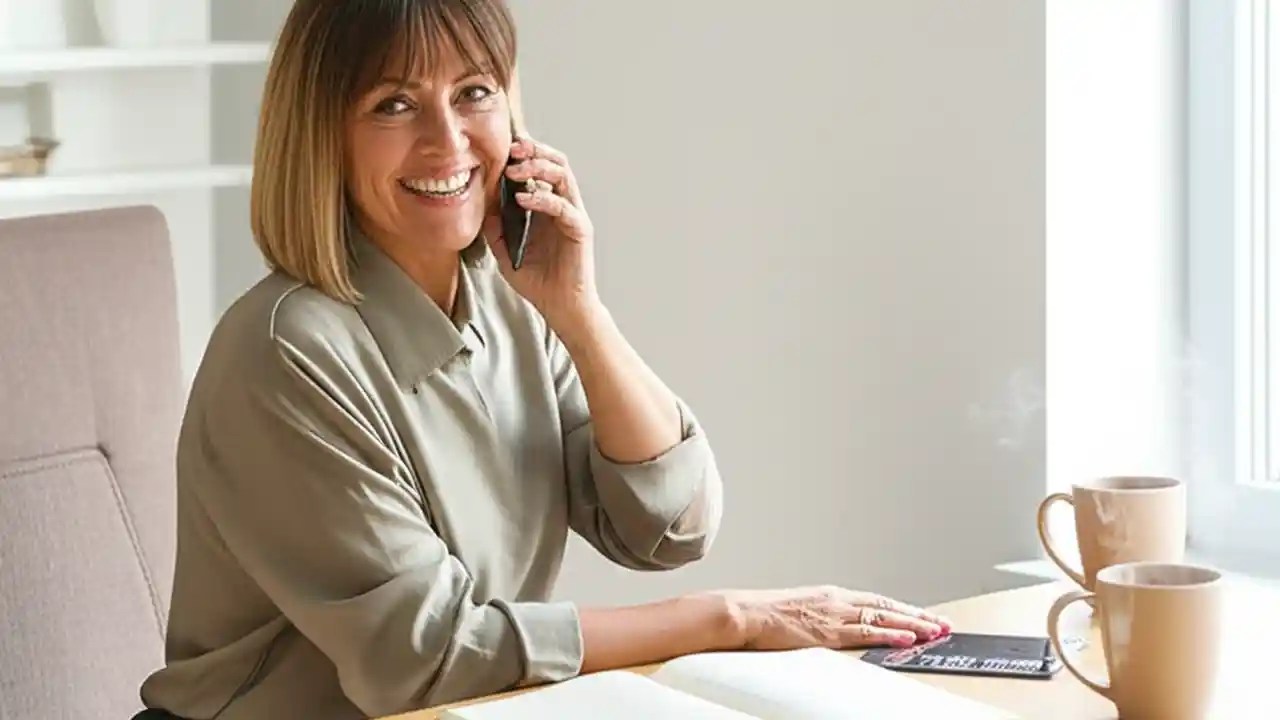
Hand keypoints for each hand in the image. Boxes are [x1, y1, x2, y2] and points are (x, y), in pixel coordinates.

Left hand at [484, 136, 599, 334]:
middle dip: (533, 150)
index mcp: (545, 206)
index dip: (523, 153)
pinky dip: (543, 199)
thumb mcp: (504, 250)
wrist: (560, 307)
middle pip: (555, 162)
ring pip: (563, 176)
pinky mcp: (580, 229)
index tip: (500, 147)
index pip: (538, 168)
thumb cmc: (537, 280)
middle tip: (510, 149)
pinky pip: (564, 206)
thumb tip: (480, 202)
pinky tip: (522, 200)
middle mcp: (562, 205)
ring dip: (538, 167)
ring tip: (513, 171)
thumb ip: (494, 226)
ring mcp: (573, 215)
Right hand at [709, 585, 951, 651]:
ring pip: (883, 618)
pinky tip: (908, 638)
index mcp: (831, 596)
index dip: (902, 610)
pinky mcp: (827, 631)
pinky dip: (890, 635)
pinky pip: (865, 633)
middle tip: (944, 625)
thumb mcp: (798, 610)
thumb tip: (833, 628)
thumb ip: (820, 617)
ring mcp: (833, 615)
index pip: (876, 602)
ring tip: (937, 632)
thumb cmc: (762, 614)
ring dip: (913, 625)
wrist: (742, 612)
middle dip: (918, 617)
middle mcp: (837, 601)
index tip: (923, 617)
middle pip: (887, 607)